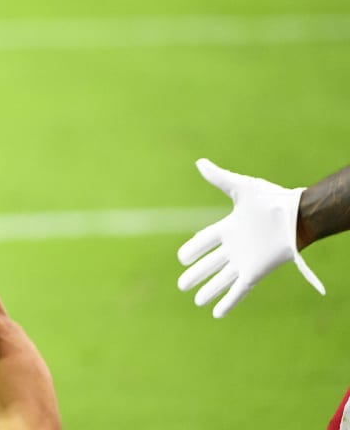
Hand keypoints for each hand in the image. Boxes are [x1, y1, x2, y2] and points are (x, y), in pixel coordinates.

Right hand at [176, 158, 324, 317]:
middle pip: (210, 264)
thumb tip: (200, 163)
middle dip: (196, 275)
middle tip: (181, 285)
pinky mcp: (254, 273)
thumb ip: (219, 178)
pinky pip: (238, 291)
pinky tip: (217, 313)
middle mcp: (235, 247)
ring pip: (221, 279)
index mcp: (229, 227)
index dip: (193, 248)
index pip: (205, 240)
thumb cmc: (271, 200)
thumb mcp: (241, 188)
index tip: (181, 258)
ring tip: (196, 301)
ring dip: (209, 290)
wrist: (296, 217)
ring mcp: (244, 261)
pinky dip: (228, 302)